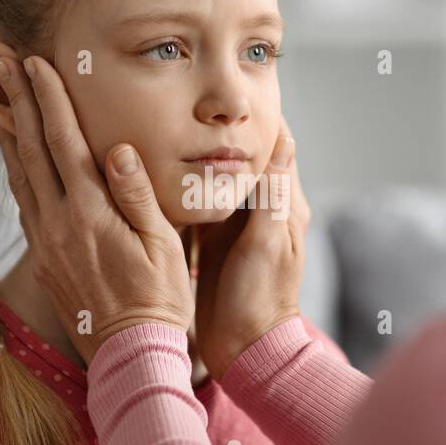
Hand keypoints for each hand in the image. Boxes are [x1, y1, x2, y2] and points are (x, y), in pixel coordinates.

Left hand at [0, 54, 192, 364]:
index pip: (65, 144)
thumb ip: (138, 194)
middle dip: (21, 103)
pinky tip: (17, 160)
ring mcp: (46, 243)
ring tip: (3, 100)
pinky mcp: (44, 260)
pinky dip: (17, 172)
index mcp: (90, 214)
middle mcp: (59, 224)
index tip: (37, 65)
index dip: (51, 101)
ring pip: (21, 177)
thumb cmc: (159, 299)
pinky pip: (24, 204)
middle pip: (32, 151)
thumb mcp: (162, 244)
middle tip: (5, 65)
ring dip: (12, 134)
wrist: (130, 355)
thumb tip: (118, 148)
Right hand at [193, 121, 308, 380]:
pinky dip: (186, 189)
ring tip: (171, 130)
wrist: (246, 349)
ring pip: (217, 181)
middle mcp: (261, 212)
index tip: (239, 95)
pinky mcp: (214, 243)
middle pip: (242, 161)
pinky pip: (200, 206)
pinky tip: (160, 174)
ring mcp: (236, 228)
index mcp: (282, 207)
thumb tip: (285, 139)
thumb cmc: (261, 297)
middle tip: (192, 104)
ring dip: (199, 160)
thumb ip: (272, 192)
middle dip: (222, 134)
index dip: (260, 122)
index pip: (276, 150)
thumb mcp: (267, 241)